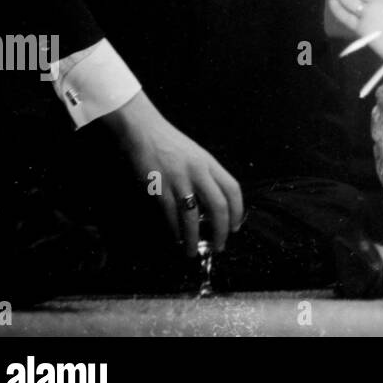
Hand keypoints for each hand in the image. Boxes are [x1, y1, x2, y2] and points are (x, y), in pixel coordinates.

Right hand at [101, 91, 243, 256]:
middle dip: (221, 230)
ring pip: (192, 216)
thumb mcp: (197, 156)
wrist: (145, 131)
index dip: (237, 211)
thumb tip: (214, 205)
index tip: (235, 227)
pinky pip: (171, 214)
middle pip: (218, 205)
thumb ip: (207, 176)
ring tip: (193, 251)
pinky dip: (175, 230)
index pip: (232, 189)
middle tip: (220, 245)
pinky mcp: (159, 187)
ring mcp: (179, 179)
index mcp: (210, 163)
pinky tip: (177, 238)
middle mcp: (198, 171)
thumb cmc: (171, 145)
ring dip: (194, 238)